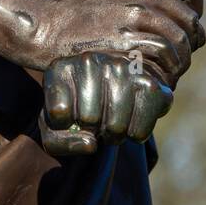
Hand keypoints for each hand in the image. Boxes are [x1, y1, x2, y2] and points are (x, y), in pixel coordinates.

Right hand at [34, 0, 204, 86]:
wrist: (53, 29)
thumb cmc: (87, 13)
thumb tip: (184, 3)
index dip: (195, 10)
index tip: (187, 28)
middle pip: (190, 18)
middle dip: (190, 41)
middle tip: (180, 57)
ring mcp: (135, 14)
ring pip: (181, 39)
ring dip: (181, 60)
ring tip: (173, 71)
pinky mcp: (127, 38)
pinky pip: (164, 54)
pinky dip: (168, 68)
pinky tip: (161, 76)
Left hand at [38, 52, 172, 156]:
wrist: (115, 91)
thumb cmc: (78, 112)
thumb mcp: (55, 128)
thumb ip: (59, 142)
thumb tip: (91, 144)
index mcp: (60, 68)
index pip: (59, 113)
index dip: (63, 127)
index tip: (68, 118)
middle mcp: (90, 60)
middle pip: (89, 119)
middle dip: (93, 131)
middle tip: (95, 122)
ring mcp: (121, 67)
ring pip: (115, 126)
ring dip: (114, 136)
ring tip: (112, 121)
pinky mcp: (150, 84)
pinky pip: (139, 132)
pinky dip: (135, 136)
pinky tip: (131, 119)